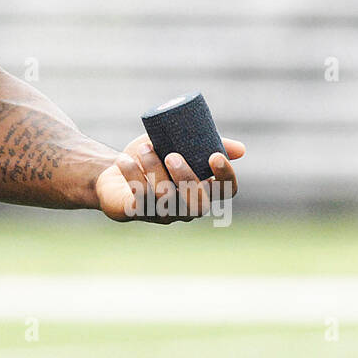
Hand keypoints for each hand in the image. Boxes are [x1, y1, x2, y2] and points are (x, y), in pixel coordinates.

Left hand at [96, 134, 244, 223]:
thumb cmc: (152, 157)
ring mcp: (162, 214)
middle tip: (171, 155)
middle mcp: (186, 208)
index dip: (225, 177)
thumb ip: (204, 143)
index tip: (215, 156)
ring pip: (165, 197)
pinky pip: (138, 198)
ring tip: (144, 148)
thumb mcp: (178, 144)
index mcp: (203, 190)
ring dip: (153, 169)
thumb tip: (241, 150)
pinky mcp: (137, 213)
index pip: (226, 191)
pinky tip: (124, 159)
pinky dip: (132, 174)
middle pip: (198, 204)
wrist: (116, 170)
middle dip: (186, 178)